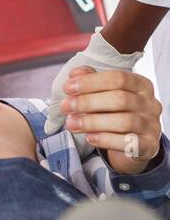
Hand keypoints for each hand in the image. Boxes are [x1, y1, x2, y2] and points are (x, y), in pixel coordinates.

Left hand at [44, 29, 142, 154]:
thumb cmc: (116, 114)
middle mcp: (150, 104)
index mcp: (141, 85)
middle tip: (66, 107)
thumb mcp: (104, 95)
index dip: (91, 82)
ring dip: (92, 122)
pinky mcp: (148, 145)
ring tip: (71, 123)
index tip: (68, 87)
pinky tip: (89, 137)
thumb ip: (91, 82)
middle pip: (120, 99)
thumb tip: (75, 74)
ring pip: (123, 122)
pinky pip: (127, 143)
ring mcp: (152, 126)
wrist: (133, 144)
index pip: (118, 78)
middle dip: (88, 102)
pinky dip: (105, 139)